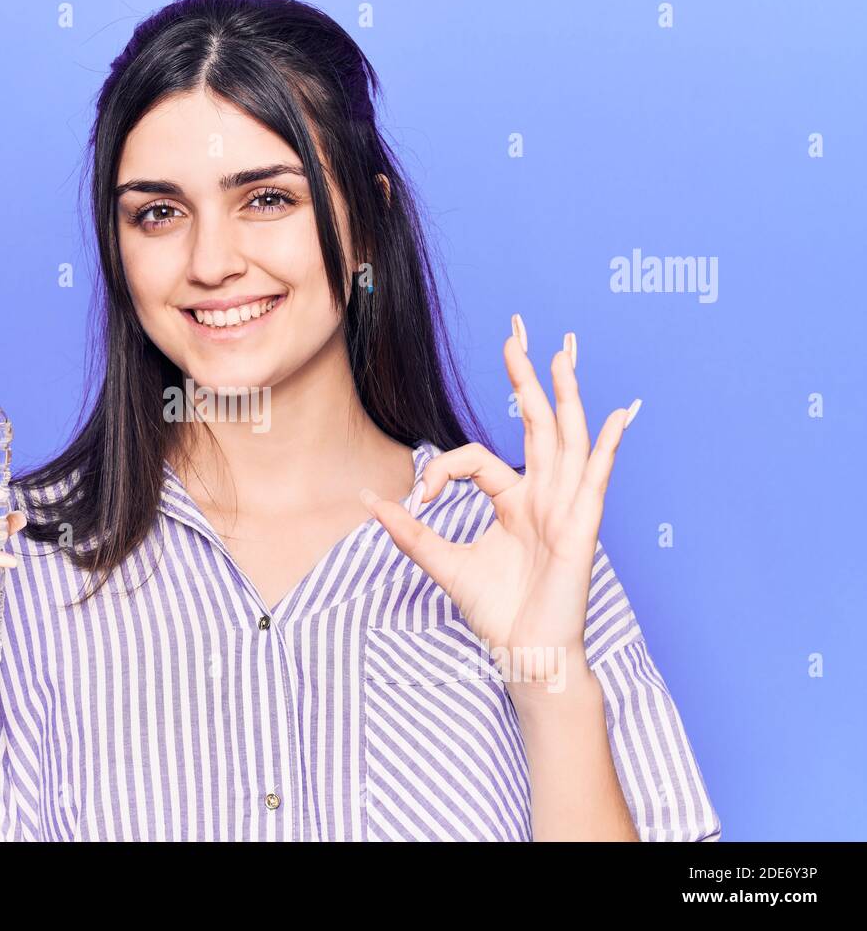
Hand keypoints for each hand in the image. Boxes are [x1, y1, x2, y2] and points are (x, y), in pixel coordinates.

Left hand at [360, 315, 639, 688]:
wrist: (525, 653)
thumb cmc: (496, 612)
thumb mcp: (442, 564)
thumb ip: (410, 532)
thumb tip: (369, 501)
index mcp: (513, 501)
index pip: (476, 459)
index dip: (442, 470)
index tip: (419, 497)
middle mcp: (543, 496)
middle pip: (536, 424)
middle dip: (527, 377)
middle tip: (517, 332)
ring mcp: (565, 507)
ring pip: (566, 438)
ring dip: (565, 394)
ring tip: (562, 351)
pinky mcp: (581, 527)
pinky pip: (596, 479)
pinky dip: (607, 447)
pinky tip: (618, 415)